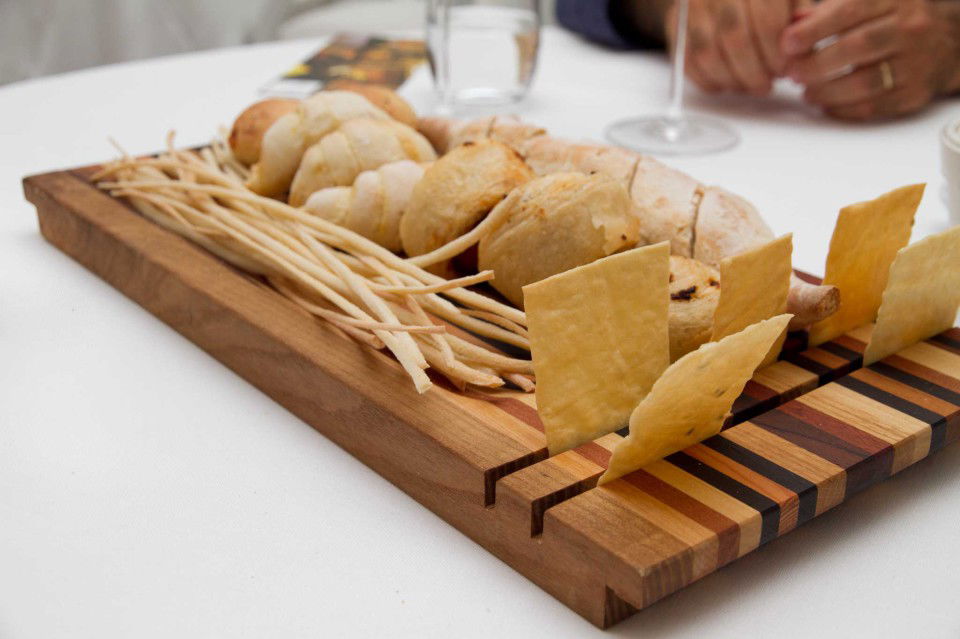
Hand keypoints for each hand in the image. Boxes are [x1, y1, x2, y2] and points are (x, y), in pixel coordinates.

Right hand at [665, 0, 793, 94]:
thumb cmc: (762, 0)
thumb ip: (798, 19)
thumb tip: (801, 53)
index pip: (766, 21)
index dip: (776, 53)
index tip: (784, 71)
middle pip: (735, 39)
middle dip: (753, 71)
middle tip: (765, 85)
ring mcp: (693, 7)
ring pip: (708, 54)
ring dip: (731, 79)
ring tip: (748, 86)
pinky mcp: (675, 25)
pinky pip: (687, 62)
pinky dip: (708, 81)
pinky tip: (726, 84)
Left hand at [782, 0, 959, 119]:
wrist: (944, 43)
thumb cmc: (891, 22)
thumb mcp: (865, 5)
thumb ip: (827, 13)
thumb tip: (793, 24)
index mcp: (892, 0)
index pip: (849, 12)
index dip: (814, 30)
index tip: (787, 44)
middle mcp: (909, 28)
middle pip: (857, 48)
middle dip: (817, 64)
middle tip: (793, 74)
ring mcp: (916, 61)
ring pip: (865, 82)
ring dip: (827, 91)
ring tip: (807, 92)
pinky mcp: (915, 92)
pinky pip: (874, 106)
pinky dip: (843, 109)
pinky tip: (827, 104)